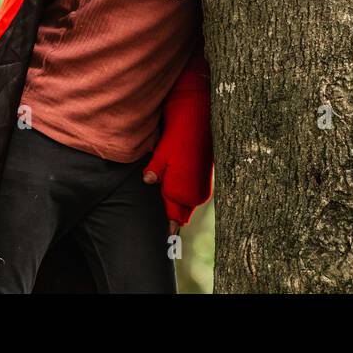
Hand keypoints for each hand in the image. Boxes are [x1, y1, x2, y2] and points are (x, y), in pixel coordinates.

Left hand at [143, 56, 212, 232]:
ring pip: (185, 202)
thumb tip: (148, 182)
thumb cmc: (179, 136)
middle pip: (179, 213)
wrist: (200, 115)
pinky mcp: (204, 177)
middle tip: (159, 221)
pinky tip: (174, 182)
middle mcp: (195, 194)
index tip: (163, 237)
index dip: (166, 227)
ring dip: (176, 201)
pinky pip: (190, 192)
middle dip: (170, 213)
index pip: (172, 219)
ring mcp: (202, 186)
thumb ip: (154, 173)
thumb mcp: (161, 155)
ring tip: (165, 197)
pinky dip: (182, 191)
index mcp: (182, 192)